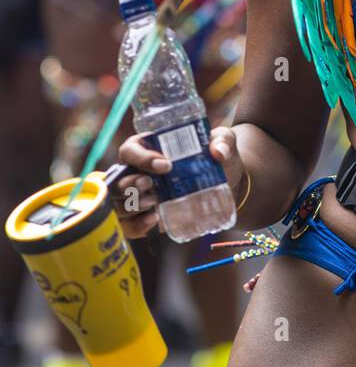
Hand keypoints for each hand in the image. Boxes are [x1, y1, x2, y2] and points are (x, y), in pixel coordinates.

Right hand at [110, 126, 244, 238]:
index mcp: (148, 148)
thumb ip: (222, 141)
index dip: (142, 158)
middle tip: (152, 186)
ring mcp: (139, 196)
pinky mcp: (146, 216)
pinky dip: (136, 226)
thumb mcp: (222, 141)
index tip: (166, 165)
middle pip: (117, 180)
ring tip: (154, 203)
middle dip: (130, 184)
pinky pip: (129, 226)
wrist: (228, 182)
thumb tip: (218, 152)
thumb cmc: (218, 156)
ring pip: (117, 203)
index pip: (130, 150)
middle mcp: (137, 171)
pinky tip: (154, 220)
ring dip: (131, 205)